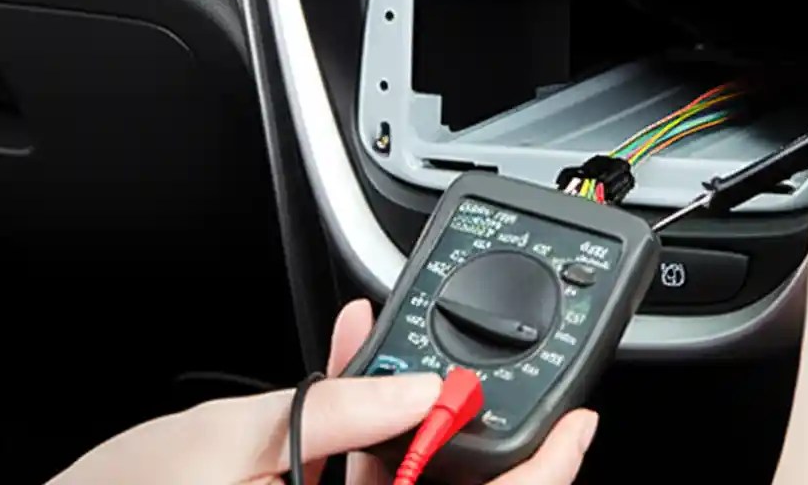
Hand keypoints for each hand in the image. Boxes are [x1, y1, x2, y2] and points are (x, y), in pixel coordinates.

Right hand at [47, 299, 597, 484]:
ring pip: (401, 467)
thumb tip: (415, 385)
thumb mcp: (231, 442)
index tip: (577, 426)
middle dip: (472, 418)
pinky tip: (354, 350)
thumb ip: (336, 411)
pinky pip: (349, 460)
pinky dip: (357, 407)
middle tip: (494, 366)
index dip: (545, 473)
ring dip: (410, 397)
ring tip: (415, 337)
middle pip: (450, 484)